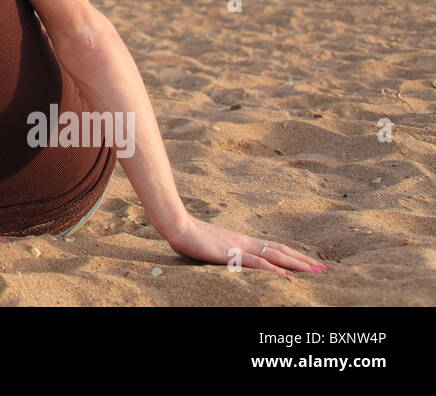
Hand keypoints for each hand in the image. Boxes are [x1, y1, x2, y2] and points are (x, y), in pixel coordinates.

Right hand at [163, 214, 325, 273]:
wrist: (178, 225)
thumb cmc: (190, 235)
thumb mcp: (212, 245)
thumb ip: (224, 250)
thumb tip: (231, 255)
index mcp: (242, 240)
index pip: (274, 248)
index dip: (293, 255)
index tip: (310, 262)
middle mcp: (246, 242)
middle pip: (281, 251)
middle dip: (303, 261)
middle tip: (324, 269)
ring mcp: (240, 247)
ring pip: (275, 256)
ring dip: (297, 265)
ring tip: (315, 272)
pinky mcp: (232, 254)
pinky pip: (258, 264)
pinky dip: (275, 270)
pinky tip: (287, 277)